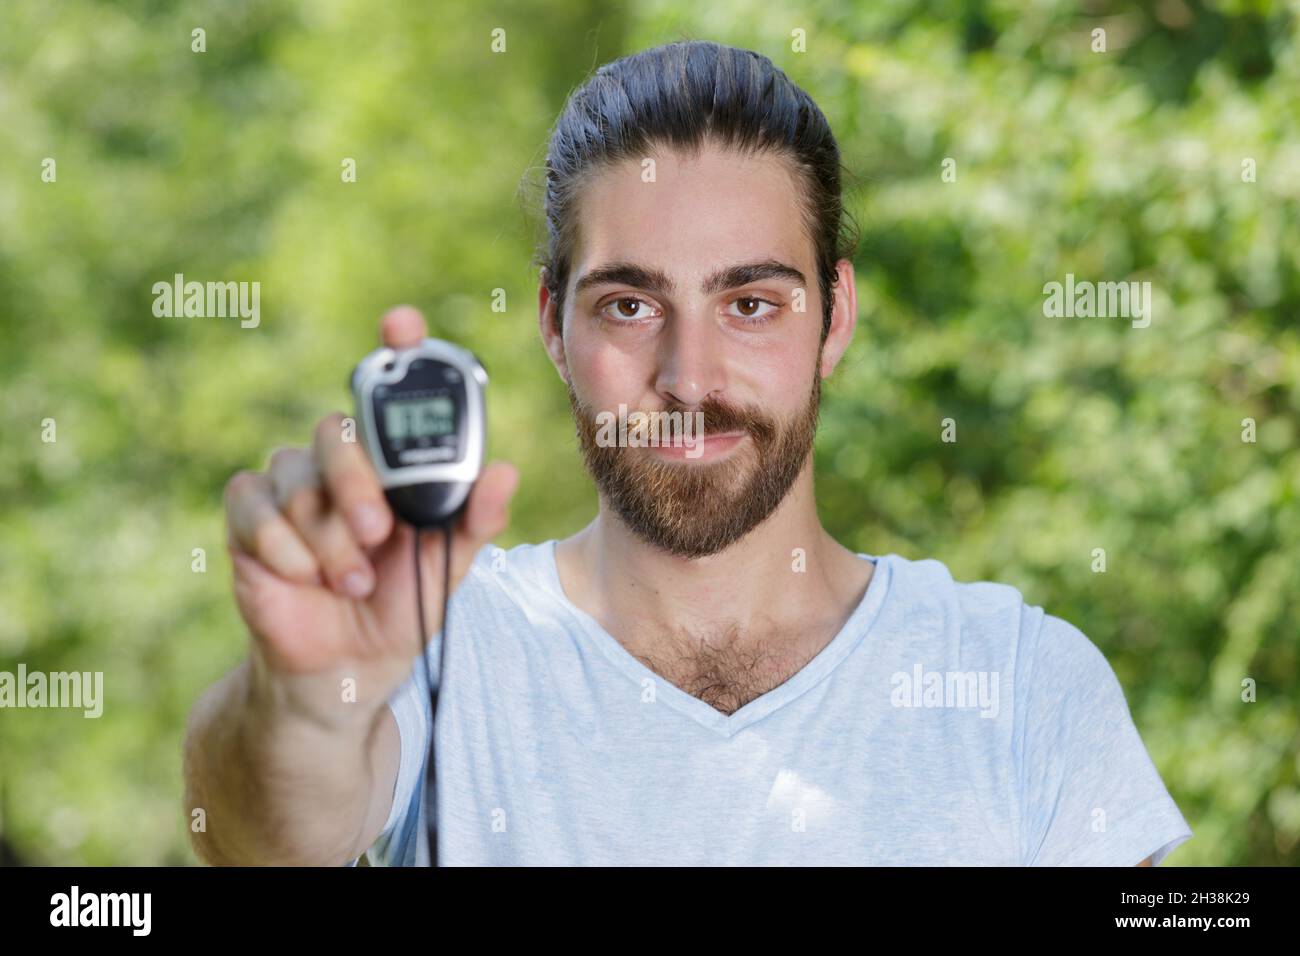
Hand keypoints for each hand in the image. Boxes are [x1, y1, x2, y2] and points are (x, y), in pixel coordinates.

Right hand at [223, 305, 517, 724]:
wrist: (348, 669)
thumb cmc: (401, 607)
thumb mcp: (449, 568)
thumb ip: (475, 521)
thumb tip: (505, 471)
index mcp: (392, 464)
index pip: (392, 391)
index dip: (396, 349)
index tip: (402, 324)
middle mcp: (340, 463)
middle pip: (337, 431)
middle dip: (357, 484)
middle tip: (377, 534)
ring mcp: (290, 485)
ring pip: (297, 476)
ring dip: (329, 540)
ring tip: (353, 583)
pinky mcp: (247, 515)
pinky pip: (253, 503)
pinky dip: (285, 548)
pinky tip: (306, 581)